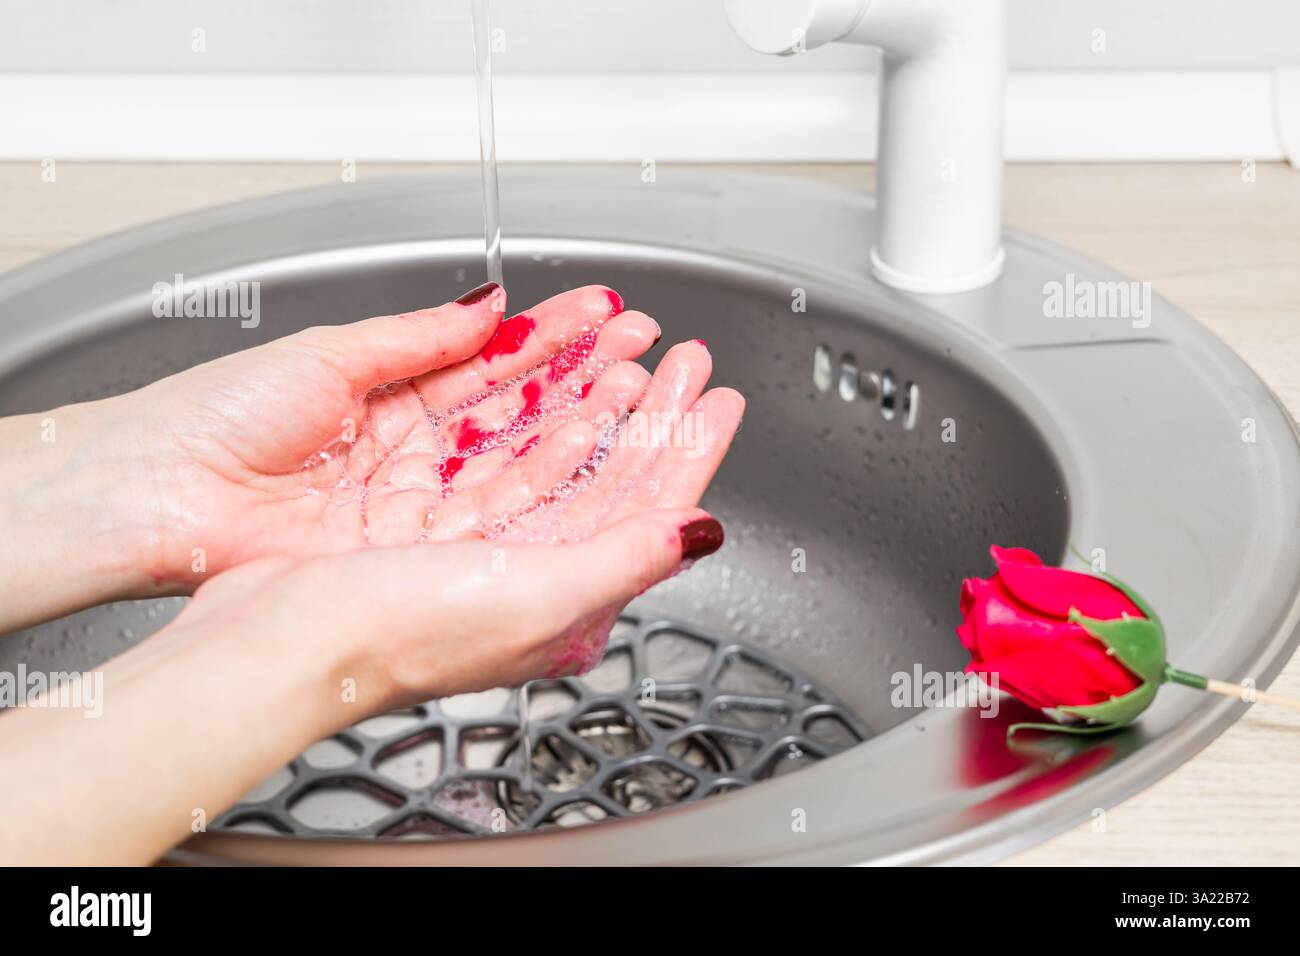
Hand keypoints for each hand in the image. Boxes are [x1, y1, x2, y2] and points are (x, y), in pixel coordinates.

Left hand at [114, 283, 680, 586]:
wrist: (156, 495)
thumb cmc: (215, 417)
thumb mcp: (329, 354)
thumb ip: (420, 335)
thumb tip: (489, 304)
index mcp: (385, 392)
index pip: (487, 361)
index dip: (549, 338)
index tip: (604, 315)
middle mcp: (409, 450)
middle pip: (512, 412)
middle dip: (580, 377)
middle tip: (642, 348)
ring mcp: (413, 501)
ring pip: (512, 460)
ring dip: (574, 425)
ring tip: (635, 391)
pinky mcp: (407, 549)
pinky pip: (486, 511)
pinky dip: (539, 483)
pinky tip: (586, 453)